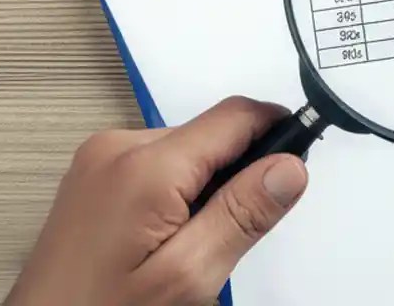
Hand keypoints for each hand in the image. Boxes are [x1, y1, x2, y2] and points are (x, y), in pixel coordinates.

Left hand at [6, 97, 308, 305]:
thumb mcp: (187, 276)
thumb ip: (242, 215)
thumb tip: (290, 166)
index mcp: (145, 166)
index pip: (236, 116)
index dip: (279, 131)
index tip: (301, 163)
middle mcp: (117, 147)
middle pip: (211, 133)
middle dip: (239, 172)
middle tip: (237, 235)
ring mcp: (99, 160)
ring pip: (186, 150)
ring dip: (207, 185)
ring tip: (194, 245)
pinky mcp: (93, 175)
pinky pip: (157, 164)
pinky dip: (178, 191)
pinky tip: (168, 238)